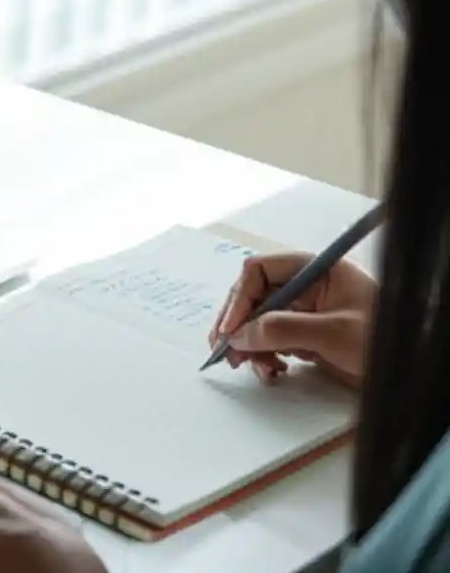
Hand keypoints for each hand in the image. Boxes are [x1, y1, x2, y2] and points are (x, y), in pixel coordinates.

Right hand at [210, 252, 375, 387]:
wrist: (415, 368)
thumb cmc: (387, 340)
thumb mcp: (334, 333)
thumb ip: (283, 330)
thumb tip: (240, 335)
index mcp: (316, 270)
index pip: (258, 272)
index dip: (238, 299)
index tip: (229, 330)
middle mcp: (307, 287)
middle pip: (253, 299)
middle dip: (239, 326)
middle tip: (227, 353)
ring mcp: (306, 312)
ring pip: (258, 323)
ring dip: (250, 346)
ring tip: (258, 368)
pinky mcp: (307, 336)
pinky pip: (272, 341)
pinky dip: (264, 356)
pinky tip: (273, 370)